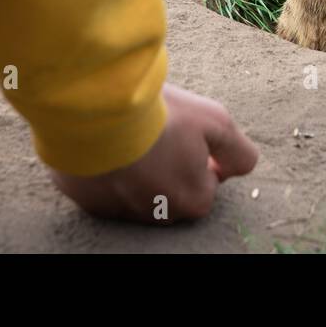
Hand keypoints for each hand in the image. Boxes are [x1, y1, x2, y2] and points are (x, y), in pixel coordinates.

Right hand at [49, 83, 257, 222]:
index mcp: (193, 200)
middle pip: (171, 188)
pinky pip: (103, 186)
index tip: (184, 131)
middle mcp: (158, 215)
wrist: (99, 111)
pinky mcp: (88, 200)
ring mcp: (120, 210)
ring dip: (137, 168)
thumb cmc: (162, 116)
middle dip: (169, 164)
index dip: (199, 152)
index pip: (206, 180)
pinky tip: (106, 143)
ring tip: (129, 134)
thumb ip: (238, 151)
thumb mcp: (216, 121)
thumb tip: (237, 166)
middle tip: (157, 132)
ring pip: (137, 189)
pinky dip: (107, 168)